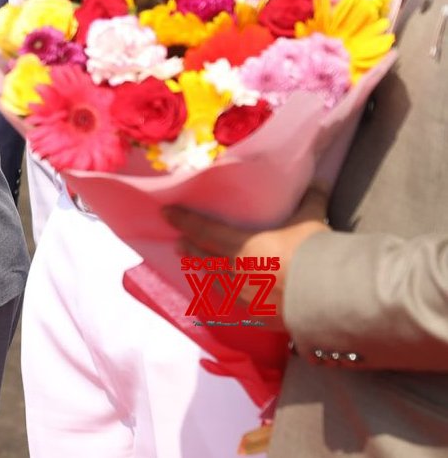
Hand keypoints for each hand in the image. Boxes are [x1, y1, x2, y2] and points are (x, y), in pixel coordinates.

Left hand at [166, 187, 332, 295]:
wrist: (328, 298)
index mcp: (243, 245)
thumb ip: (310, 200)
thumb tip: (319, 180)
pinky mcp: (258, 316)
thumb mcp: (311, 221)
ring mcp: (245, 296)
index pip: (205, 229)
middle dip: (191, 248)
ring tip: (196, 268)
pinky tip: (225, 296)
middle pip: (205, 257)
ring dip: (204, 272)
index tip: (166, 212)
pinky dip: (226, 296)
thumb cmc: (313, 255)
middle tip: (178, 243)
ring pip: (216, 281)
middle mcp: (236, 271)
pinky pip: (235, 303)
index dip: (184, 220)